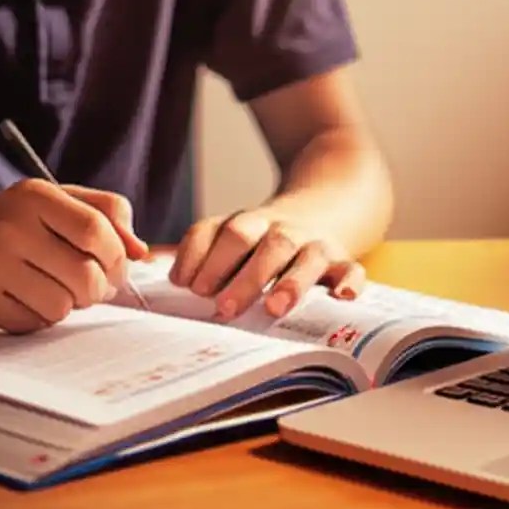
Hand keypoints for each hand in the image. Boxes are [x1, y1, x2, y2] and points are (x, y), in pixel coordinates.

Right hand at [0, 179, 148, 332]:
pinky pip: (34, 323)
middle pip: (86, 276)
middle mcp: (10, 227)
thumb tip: (141, 252)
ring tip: (55, 290)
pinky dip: (40, 318)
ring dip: (69, 305)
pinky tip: (26, 300)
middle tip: (92, 286)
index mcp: (35, 197)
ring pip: (63, 306)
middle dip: (99, 289)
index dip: (117, 256)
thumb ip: (106, 214)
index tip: (115, 265)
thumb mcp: (54, 202)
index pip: (98, 232)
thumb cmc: (9, 224)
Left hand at [168, 209, 365, 320]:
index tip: (189, 287)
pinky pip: (352, 269)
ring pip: (306, 257)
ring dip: (291, 282)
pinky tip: (343, 297)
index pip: (221, 232)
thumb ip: (200, 250)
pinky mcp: (343, 260)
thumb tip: (157, 269)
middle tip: (224, 308)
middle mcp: (282, 231)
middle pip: (264, 245)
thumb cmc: (267, 236)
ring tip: (275, 307)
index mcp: (248, 224)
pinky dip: (350, 282)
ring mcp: (315, 244)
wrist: (329, 201)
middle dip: (243, 276)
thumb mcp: (234, 233)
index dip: (203, 257)